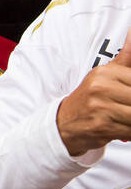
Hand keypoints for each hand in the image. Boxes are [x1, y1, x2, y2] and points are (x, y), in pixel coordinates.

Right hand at [57, 25, 130, 154]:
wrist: (63, 123)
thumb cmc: (89, 99)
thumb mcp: (104, 75)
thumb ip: (126, 56)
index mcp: (105, 73)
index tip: (127, 96)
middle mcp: (101, 87)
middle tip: (126, 106)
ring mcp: (100, 107)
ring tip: (124, 117)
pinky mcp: (101, 126)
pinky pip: (130, 129)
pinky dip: (130, 131)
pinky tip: (122, 128)